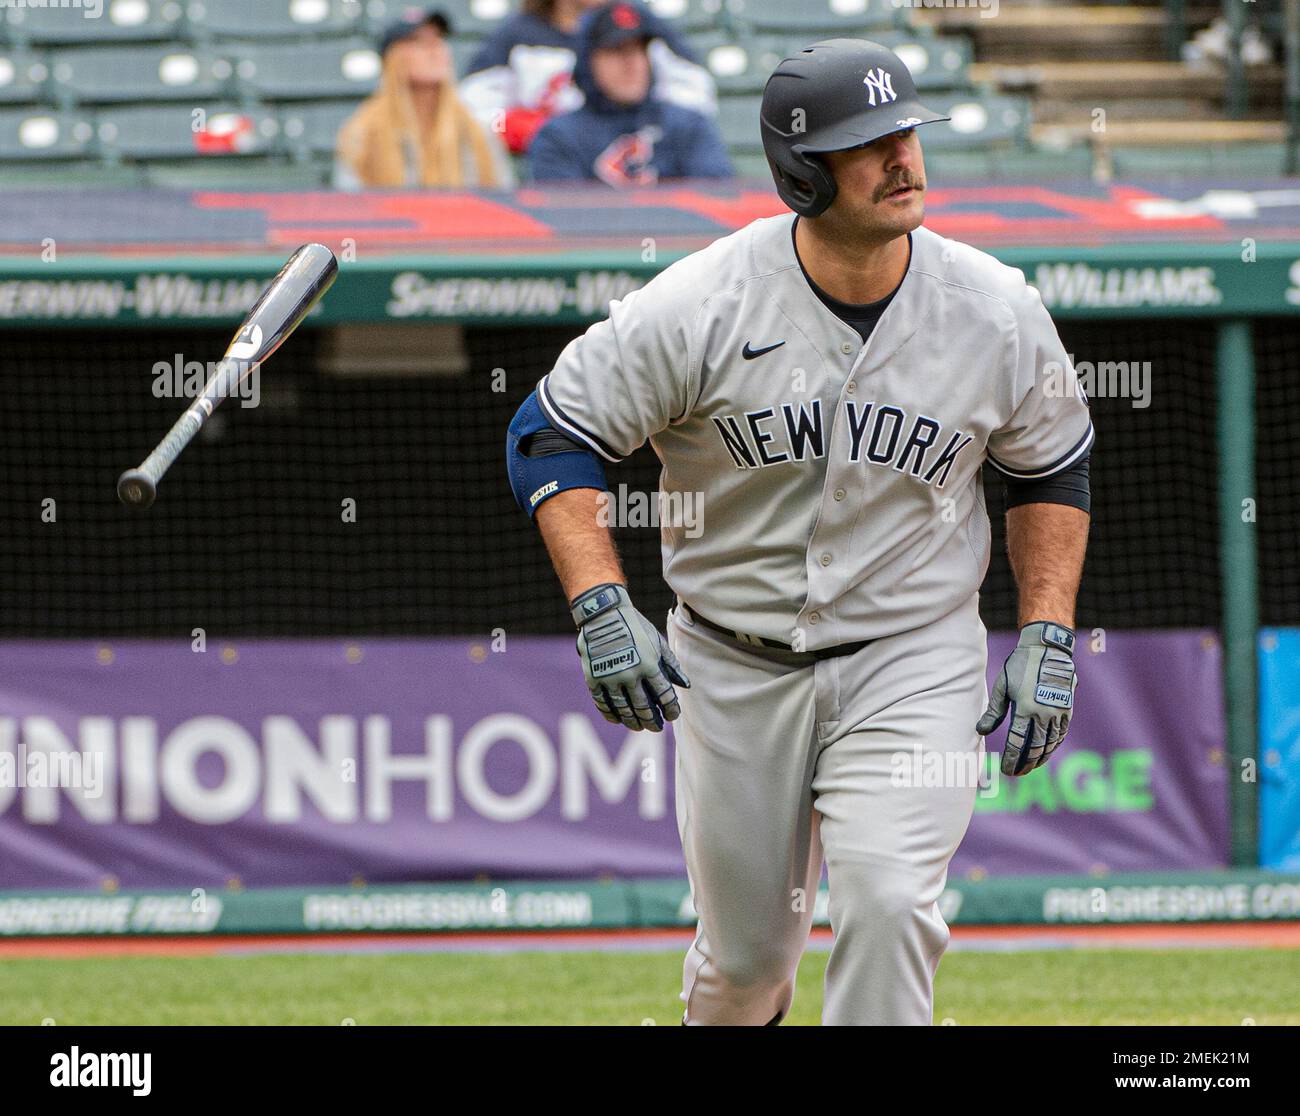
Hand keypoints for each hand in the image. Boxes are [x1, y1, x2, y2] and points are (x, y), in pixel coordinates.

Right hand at [571, 583, 689, 731]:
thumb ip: (671, 664)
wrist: (604, 614)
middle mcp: (630, 674)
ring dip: (633, 721)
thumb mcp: (657, 641)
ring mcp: (610, 677)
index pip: (664, 695)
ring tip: (638, 727)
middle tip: (656, 727)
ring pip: (623, 709)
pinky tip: (618, 720)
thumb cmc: (635, 626)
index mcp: (649, 665)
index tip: (672, 716)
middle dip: (652, 721)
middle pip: (643, 707)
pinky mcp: (594, 678)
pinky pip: (602, 703)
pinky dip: (611, 714)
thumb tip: (685, 685)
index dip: (670, 709)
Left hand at [976, 621, 1075, 776]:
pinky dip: (1053, 746)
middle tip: (1017, 773)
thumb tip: (980, 731)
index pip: (1017, 742)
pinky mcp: (1067, 709)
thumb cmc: (1020, 666)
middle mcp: (1044, 714)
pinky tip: (1046, 752)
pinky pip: (1060, 734)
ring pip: (1050, 744)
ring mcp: (1058, 712)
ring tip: (1030, 766)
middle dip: (1025, 763)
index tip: (1006, 769)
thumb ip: (994, 712)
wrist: (1048, 649)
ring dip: (1040, 758)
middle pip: (1035, 748)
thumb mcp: (1002, 686)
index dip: (1012, 759)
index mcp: (1025, 709)